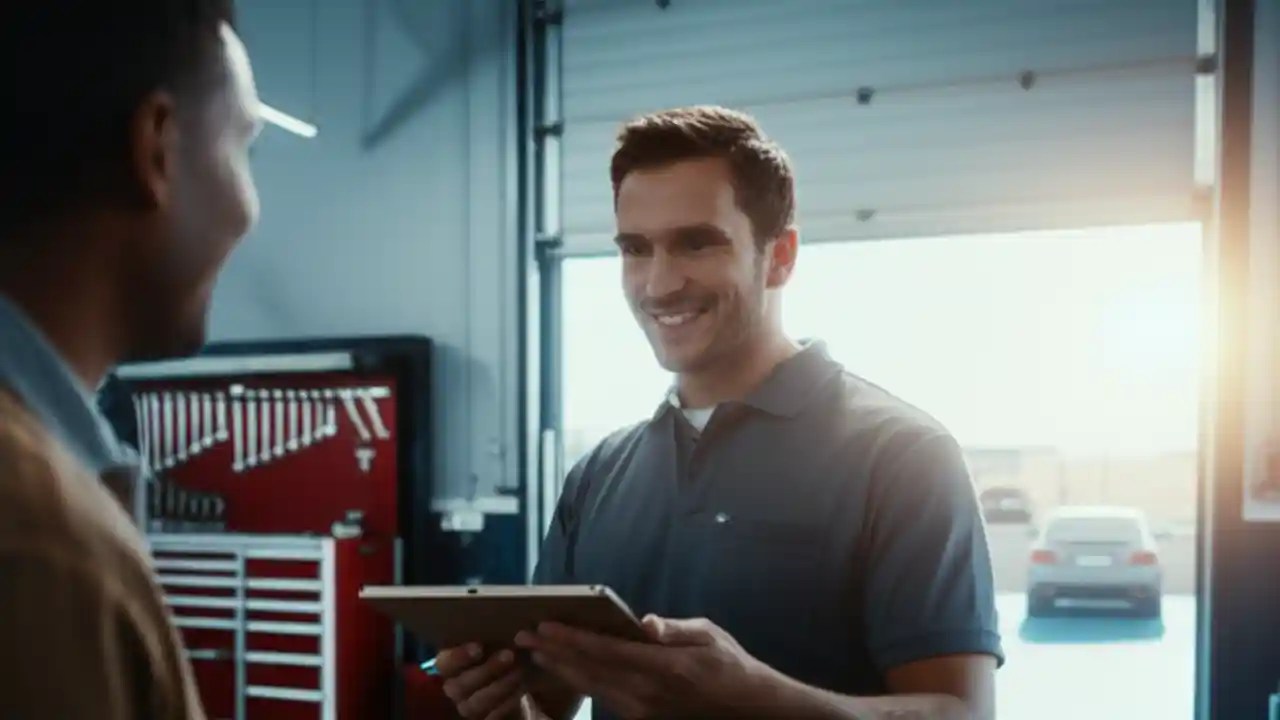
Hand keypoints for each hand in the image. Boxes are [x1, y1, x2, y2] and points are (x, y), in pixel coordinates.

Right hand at [434, 643, 528, 719]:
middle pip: (460, 685)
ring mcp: (467, 706)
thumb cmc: (497, 652)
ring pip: (476, 703)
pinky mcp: (484, 719)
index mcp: (449, 664)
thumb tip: (503, 619)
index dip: (459, 656)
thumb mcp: (492, 640)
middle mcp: (453, 687)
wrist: (511, 678)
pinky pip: (492, 716)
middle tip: (509, 655)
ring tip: (519, 671)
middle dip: (487, 670)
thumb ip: (489, 634)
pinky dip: (508, 702)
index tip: (479, 647)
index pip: (444, 663)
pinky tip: (521, 688)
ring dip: (500, 686)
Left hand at [514, 615, 768, 718]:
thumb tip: (643, 623)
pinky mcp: (640, 718)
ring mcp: (642, 711)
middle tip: (523, 635)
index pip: (607, 652)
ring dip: (560, 668)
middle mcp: (648, 694)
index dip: (572, 639)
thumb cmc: (728, 663)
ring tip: (534, 650)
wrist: (745, 708)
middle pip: (590, 672)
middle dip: (554, 652)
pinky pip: (602, 697)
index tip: (545, 626)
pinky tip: (562, 668)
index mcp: (665, 669)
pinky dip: (578, 681)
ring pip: (591, 688)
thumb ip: (674, 629)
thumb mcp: (709, 634)